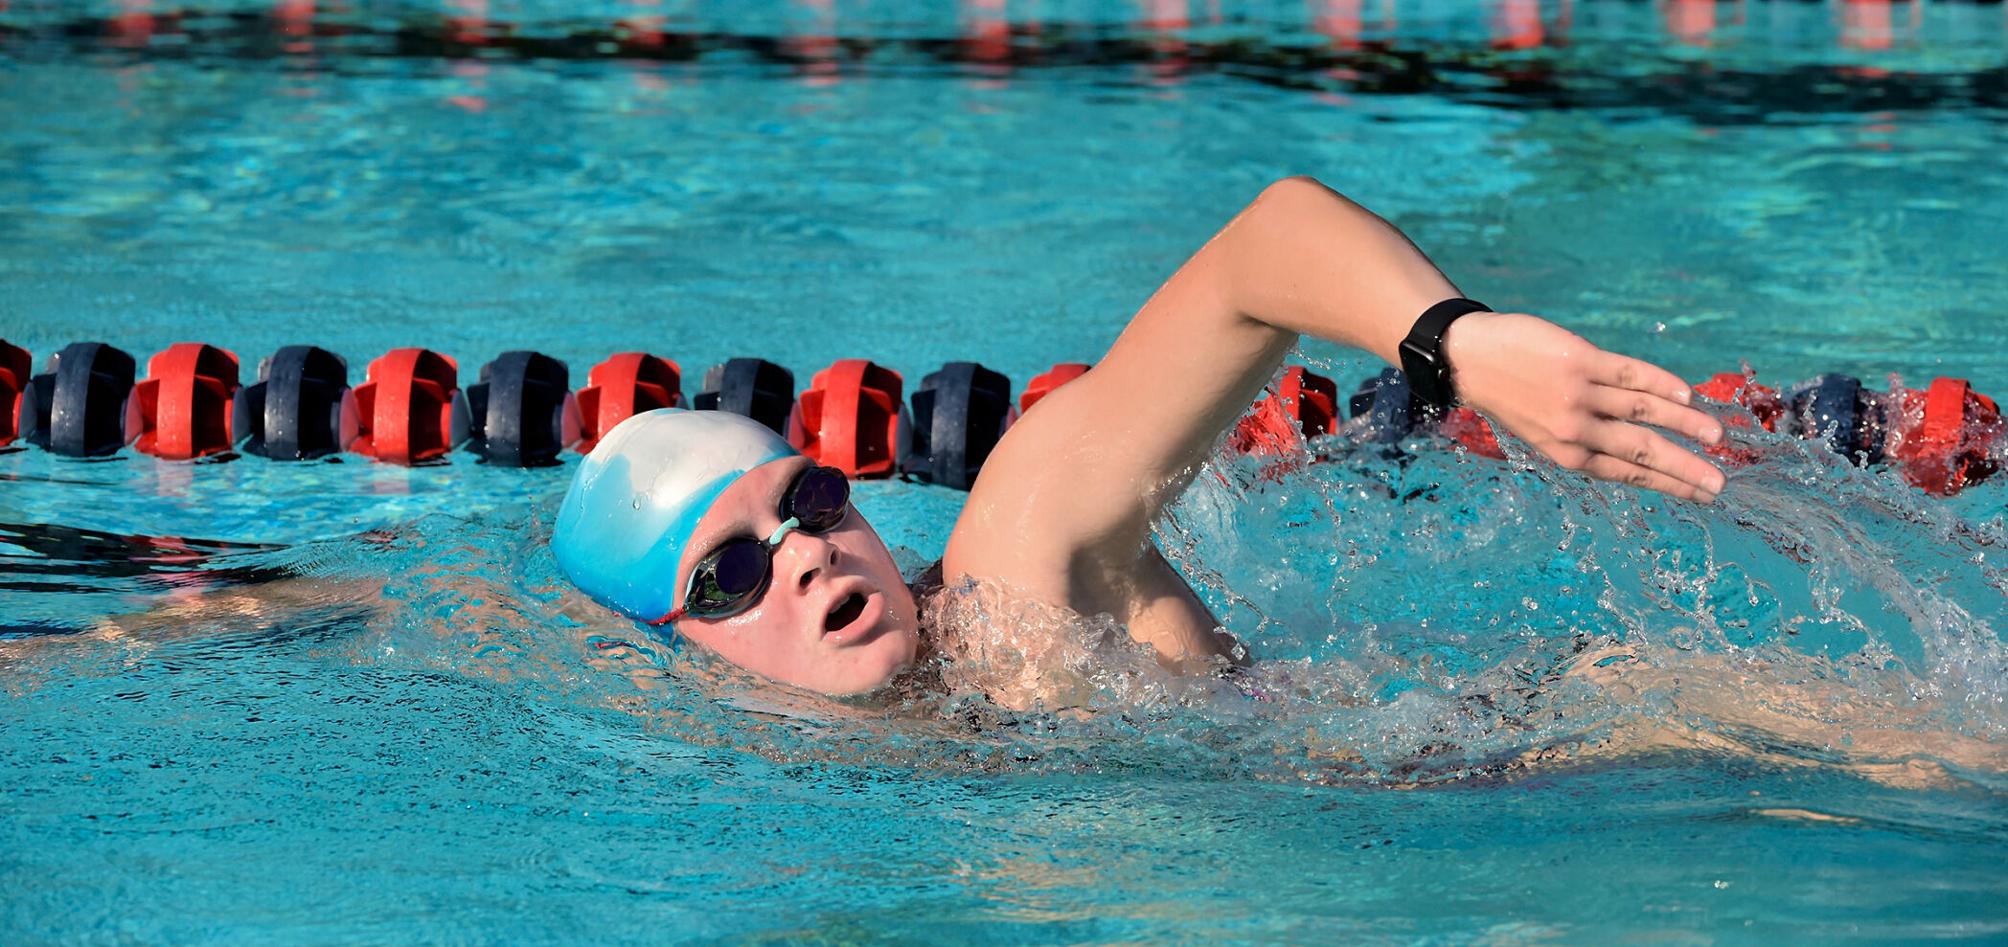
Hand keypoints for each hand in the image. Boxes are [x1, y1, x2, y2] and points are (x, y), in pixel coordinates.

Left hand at [1442, 312, 1726, 501]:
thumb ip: (1585, 440)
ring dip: (1684, 424)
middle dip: (1685, 471)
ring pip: (1642, 412)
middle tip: (1721, 484)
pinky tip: (1686, 394)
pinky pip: (1629, 374)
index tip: (1702, 497)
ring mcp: (1577, 395)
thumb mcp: (1542, 432)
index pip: (1629, 474)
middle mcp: (1574, 430)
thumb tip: (1639, 445)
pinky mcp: (1579, 360)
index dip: (1669, 486)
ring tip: (1716, 437)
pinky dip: (1660, 383)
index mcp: (1567, 453)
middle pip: (1642, 453)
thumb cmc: (1511, 395)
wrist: (1468, 358)